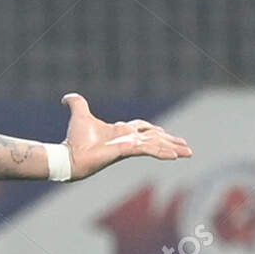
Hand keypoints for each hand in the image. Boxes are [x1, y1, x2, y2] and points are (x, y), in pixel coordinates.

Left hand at [61, 93, 192, 178]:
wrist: (70, 156)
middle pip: (154, 138)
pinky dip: (163, 151)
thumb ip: (76, 103)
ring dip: (173, 147)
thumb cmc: (74, 140)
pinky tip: (176, 155)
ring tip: (189, 153)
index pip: (142, 129)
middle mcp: (127, 139)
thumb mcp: (79, 115)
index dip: (152, 129)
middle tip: (186, 147)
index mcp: (120, 131)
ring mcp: (129, 146)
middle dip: (171, 141)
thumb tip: (66, 97)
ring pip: (156, 144)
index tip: (162, 131)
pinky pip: (149, 150)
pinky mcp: (127, 151)